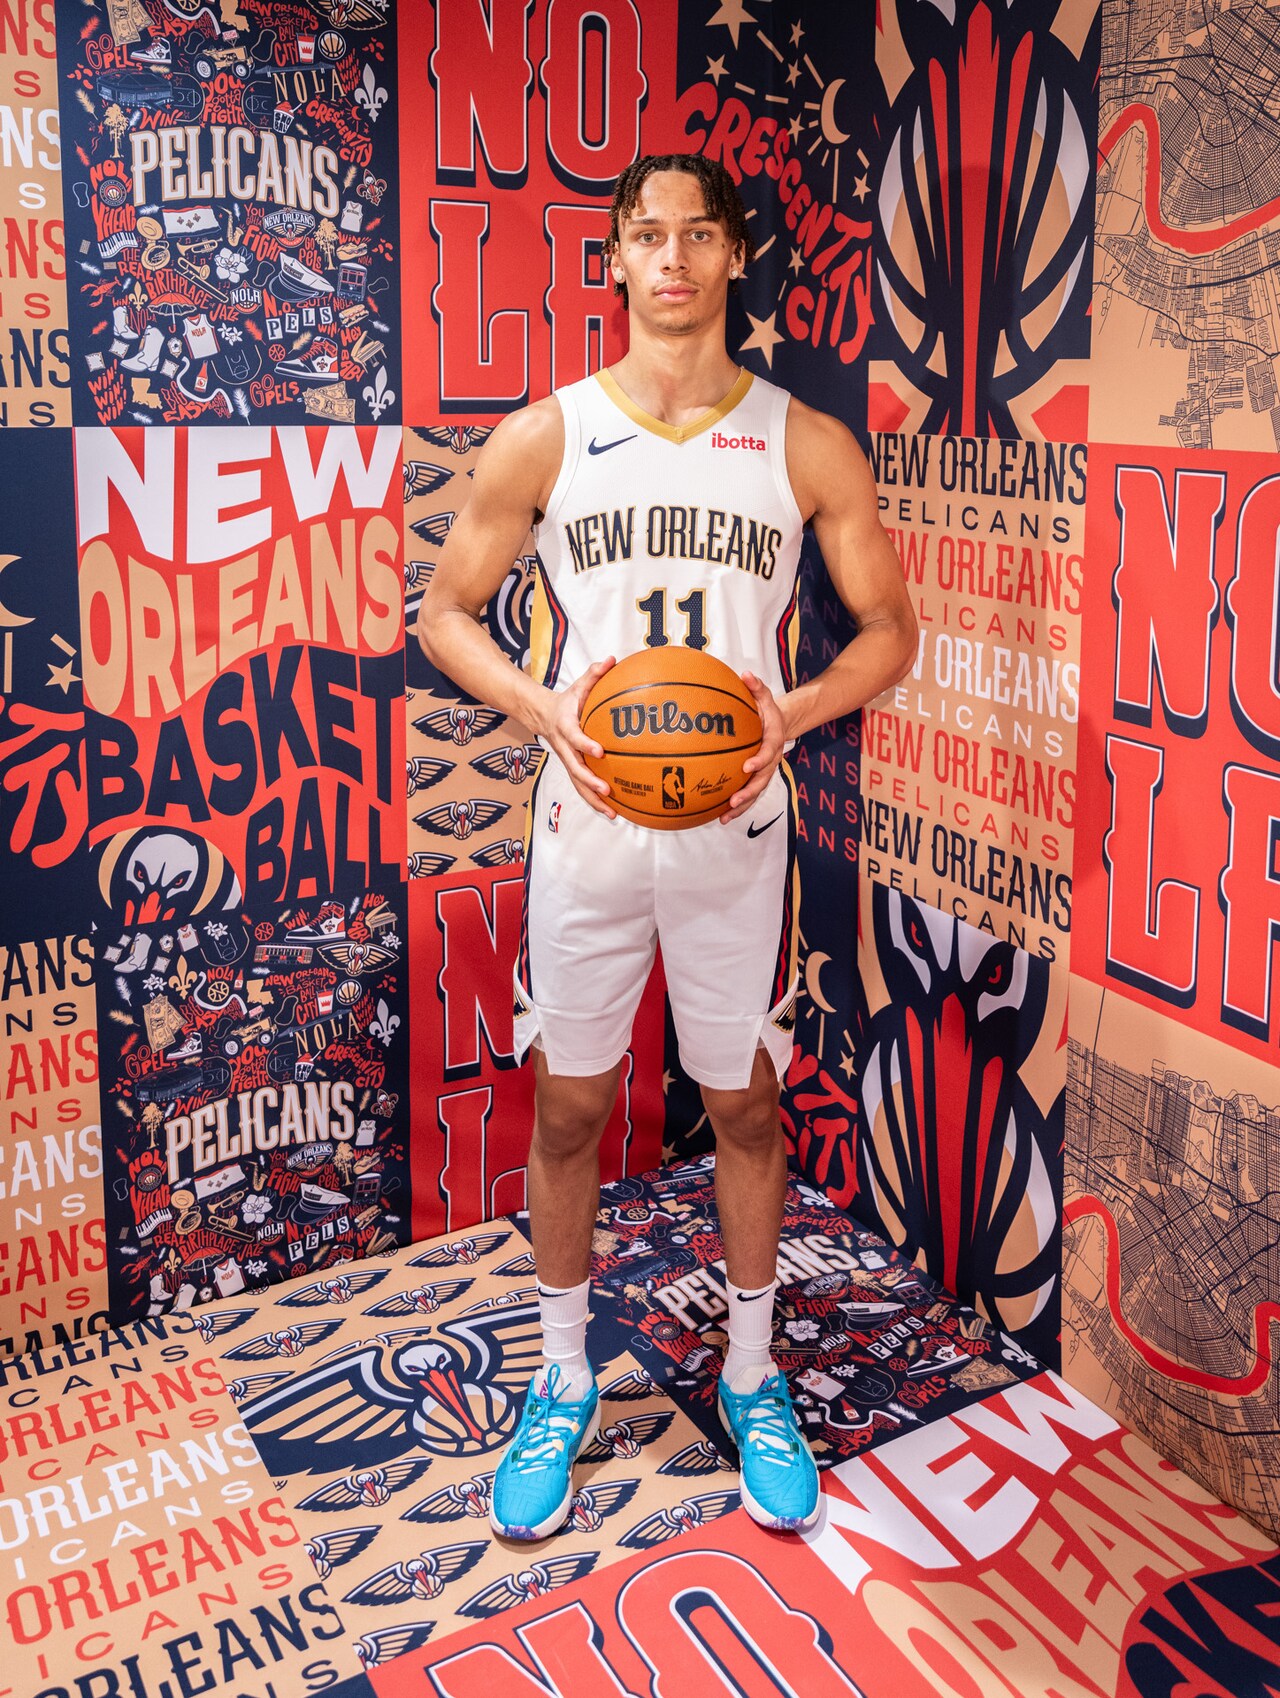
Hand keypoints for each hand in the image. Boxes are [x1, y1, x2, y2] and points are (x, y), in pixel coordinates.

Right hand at [536, 657, 616, 818]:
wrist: (543, 716)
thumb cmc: (568, 700)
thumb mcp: (579, 685)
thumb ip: (595, 674)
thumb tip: (613, 660)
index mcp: (566, 727)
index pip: (575, 738)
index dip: (586, 745)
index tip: (600, 752)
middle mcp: (565, 749)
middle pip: (575, 770)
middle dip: (590, 782)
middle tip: (607, 791)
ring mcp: (568, 761)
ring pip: (578, 785)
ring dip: (593, 800)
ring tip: (613, 813)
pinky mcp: (573, 769)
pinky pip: (583, 787)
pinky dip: (596, 800)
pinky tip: (615, 811)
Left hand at [720, 671, 786, 822]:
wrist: (779, 725)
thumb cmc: (767, 711)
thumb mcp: (765, 697)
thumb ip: (756, 687)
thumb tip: (745, 674)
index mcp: (773, 741)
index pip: (768, 753)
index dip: (759, 761)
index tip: (746, 766)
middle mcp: (771, 761)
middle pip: (762, 780)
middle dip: (748, 792)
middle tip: (734, 800)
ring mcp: (764, 772)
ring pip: (755, 793)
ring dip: (742, 806)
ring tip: (725, 817)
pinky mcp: (756, 779)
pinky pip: (748, 795)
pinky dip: (736, 807)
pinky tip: (720, 816)